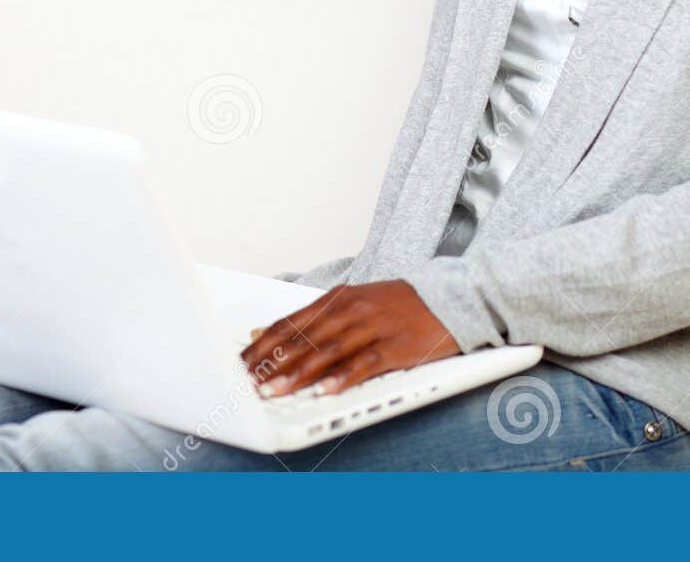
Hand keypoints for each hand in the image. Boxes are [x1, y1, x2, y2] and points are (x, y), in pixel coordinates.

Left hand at [240, 281, 461, 397]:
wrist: (448, 297)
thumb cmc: (398, 305)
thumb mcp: (355, 303)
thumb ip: (316, 320)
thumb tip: (271, 334)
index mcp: (338, 299)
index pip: (291, 323)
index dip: (264, 345)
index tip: (242, 363)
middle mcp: (351, 310)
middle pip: (304, 338)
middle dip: (272, 363)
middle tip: (249, 383)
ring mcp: (373, 326)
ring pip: (327, 352)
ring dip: (298, 374)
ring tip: (275, 391)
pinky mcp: (394, 345)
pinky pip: (364, 363)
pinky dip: (342, 378)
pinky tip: (326, 390)